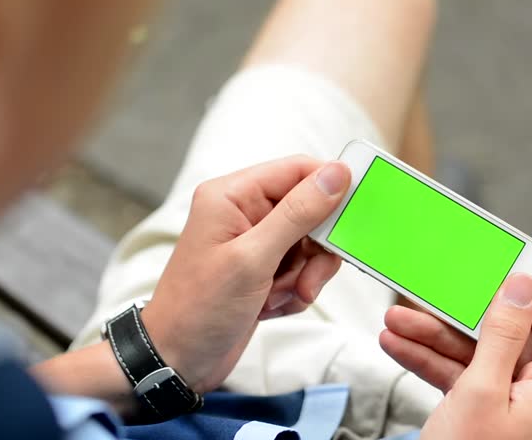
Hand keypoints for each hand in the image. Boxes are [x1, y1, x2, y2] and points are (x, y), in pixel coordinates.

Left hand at [142, 155, 350, 392]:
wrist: (177, 361)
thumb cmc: (200, 309)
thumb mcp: (253, 259)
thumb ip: (298, 213)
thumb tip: (337, 173)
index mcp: (233, 195)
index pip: (297, 170)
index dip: (330, 188)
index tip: (354, 214)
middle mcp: (243, 212)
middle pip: (310, 210)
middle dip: (315, 249)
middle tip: (308, 278)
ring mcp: (254, 242)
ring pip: (309, 245)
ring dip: (305, 276)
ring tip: (281, 298)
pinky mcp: (262, 270)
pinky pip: (301, 270)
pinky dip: (294, 291)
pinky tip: (270, 308)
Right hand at [380, 274, 531, 438]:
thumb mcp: (481, 392)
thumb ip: (501, 336)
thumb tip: (521, 287)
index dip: (528, 291)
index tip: (500, 265)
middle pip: (503, 340)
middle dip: (456, 318)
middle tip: (426, 298)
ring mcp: (510, 415)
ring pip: (475, 361)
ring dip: (433, 341)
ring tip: (397, 324)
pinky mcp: (484, 425)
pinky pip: (461, 385)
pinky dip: (431, 367)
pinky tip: (401, 349)